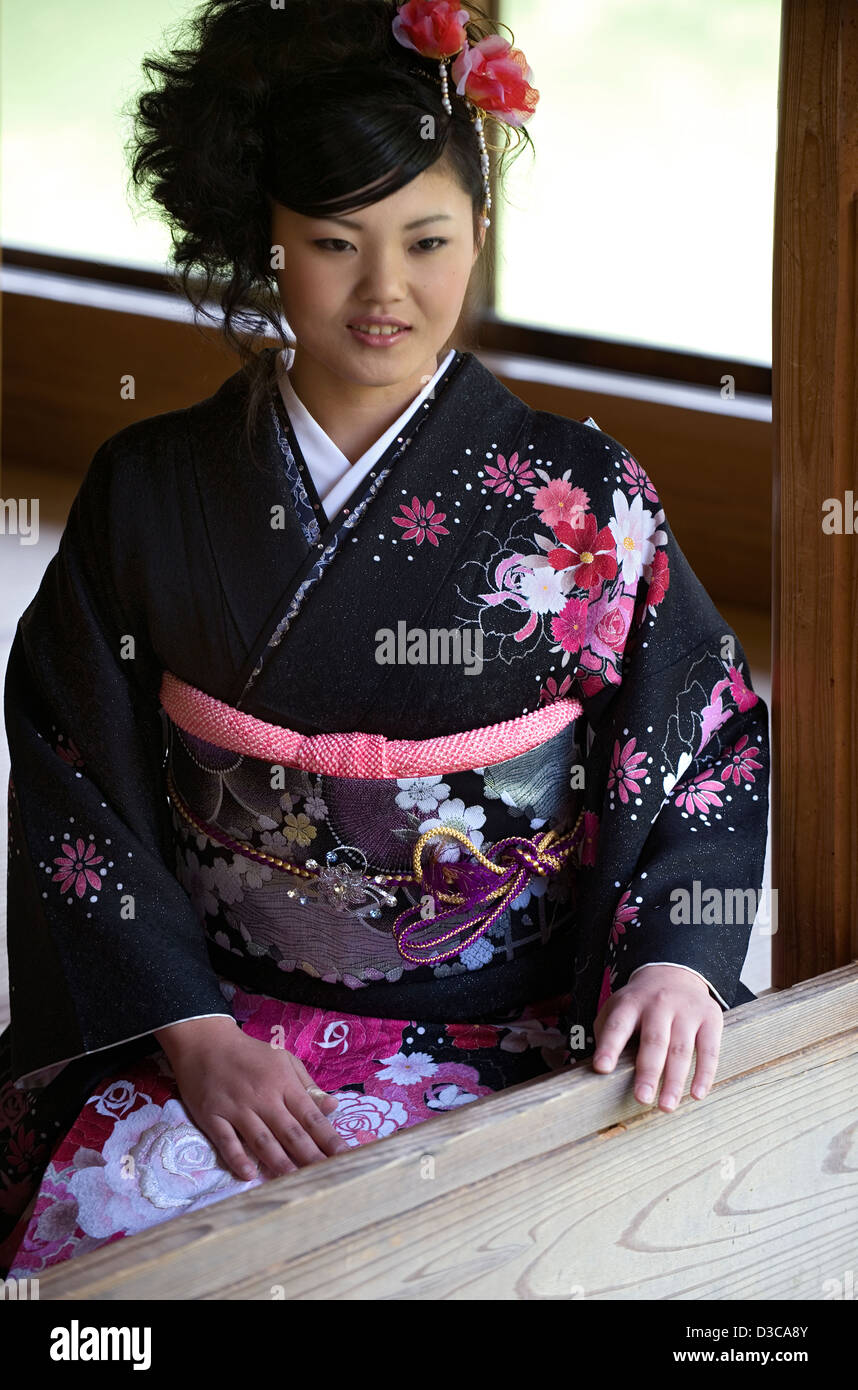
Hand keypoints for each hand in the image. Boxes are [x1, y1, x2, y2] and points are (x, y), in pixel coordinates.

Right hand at [154, 1015, 350, 1179]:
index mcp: (283, 1082)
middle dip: (310, 1156)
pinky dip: (237, 1158)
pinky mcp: (212, 1116)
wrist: (205, 1042)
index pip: (311, 1116)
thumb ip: (308, 1085)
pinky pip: (226, 1141)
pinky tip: (249, 1174)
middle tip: (327, 1177)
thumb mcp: (284, 1060)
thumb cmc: (250, 1054)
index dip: (329, 1138)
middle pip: (290, 1132)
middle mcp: (262, 1097)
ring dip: (279, 1162)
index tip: (345, 1157)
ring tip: (295, 1181)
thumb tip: (333, 1106)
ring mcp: (236, 1107)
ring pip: (261, 1140)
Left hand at [591, 965, 723, 1110]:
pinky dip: (704, 1074)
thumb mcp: (618, 1007)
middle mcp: (659, 1004)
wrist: (674, 973)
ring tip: (666, 1105)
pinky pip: (709, 1050)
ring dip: (675, 1080)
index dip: (609, 1046)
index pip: (618, 1025)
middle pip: (654, 1040)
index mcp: (631, 1003)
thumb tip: (599, 1069)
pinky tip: (697, 1094)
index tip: (602, 1068)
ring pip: (681, 1049)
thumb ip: (607, 1033)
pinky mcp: (710, 1018)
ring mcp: (687, 1010)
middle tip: (642, 1098)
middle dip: (648, 1071)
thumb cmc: (640, 1003)